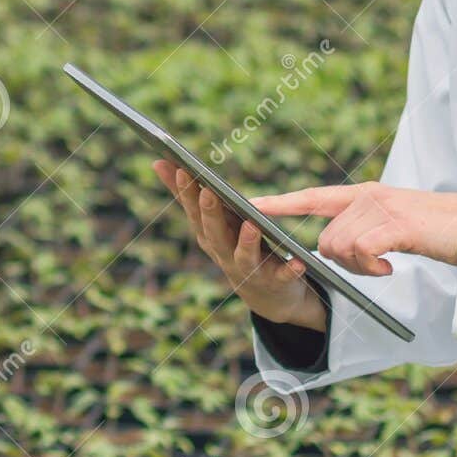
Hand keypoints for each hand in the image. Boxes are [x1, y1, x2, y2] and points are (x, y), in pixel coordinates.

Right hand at [152, 160, 326, 332]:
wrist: (265, 294)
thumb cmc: (235, 245)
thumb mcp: (212, 220)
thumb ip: (188, 194)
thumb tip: (158, 161)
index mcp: (209, 235)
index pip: (194, 212)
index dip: (187, 193)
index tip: (184, 169)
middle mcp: (224, 254)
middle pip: (215, 234)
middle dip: (210, 214)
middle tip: (208, 192)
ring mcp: (249, 270)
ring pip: (244, 258)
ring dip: (246, 243)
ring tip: (251, 225)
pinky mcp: (275, 281)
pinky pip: (282, 277)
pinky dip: (289, 271)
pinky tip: (298, 262)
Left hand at [250, 182, 456, 273]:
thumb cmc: (433, 232)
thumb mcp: (391, 226)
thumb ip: (361, 229)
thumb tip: (331, 248)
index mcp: (364, 195)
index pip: (312, 196)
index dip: (281, 203)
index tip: (251, 205)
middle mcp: (368, 196)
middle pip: (328, 238)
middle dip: (343, 262)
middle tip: (374, 265)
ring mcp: (381, 208)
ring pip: (341, 247)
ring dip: (360, 267)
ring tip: (385, 263)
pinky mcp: (395, 225)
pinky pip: (361, 252)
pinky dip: (372, 267)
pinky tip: (391, 266)